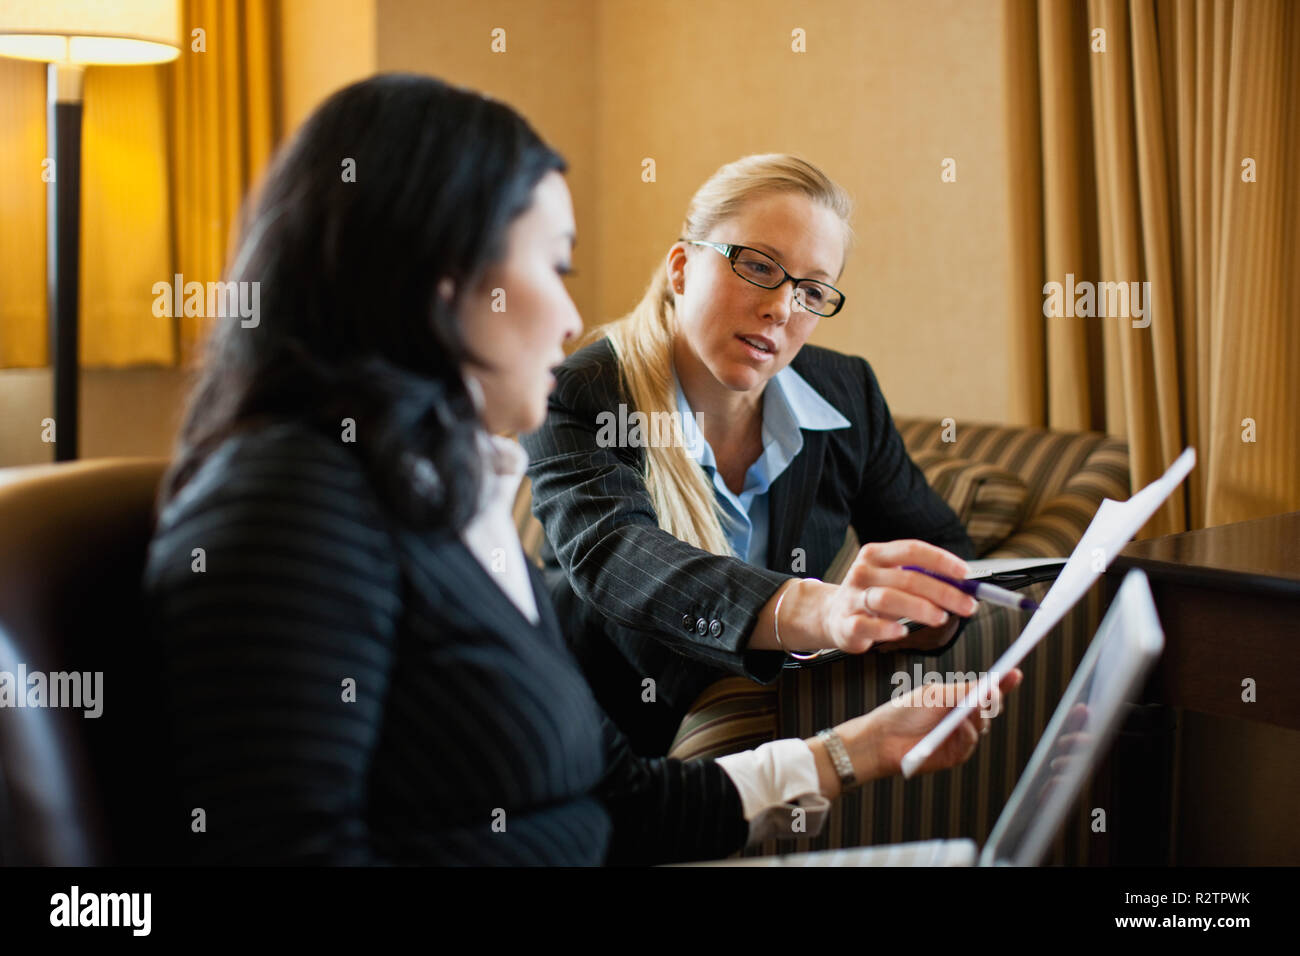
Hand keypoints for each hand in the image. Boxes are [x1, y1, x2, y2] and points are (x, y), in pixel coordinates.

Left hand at [809, 669, 1023, 797]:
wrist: (882, 738)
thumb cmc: (904, 712)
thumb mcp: (935, 695)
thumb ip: (963, 691)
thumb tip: (990, 685)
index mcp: (956, 699)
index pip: (984, 691)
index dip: (1002, 683)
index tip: (1015, 672)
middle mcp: (961, 717)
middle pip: (989, 708)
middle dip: (992, 699)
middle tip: (991, 692)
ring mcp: (959, 736)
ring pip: (983, 725)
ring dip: (978, 716)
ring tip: (969, 709)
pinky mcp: (955, 754)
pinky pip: (970, 742)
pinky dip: (967, 732)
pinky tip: (959, 726)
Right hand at [822, 540, 978, 653]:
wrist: (832, 615)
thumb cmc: (873, 595)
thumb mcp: (893, 578)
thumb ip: (923, 577)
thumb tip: (964, 584)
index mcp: (875, 554)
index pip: (912, 550)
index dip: (941, 561)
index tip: (965, 574)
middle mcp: (863, 572)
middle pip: (907, 577)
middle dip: (943, 592)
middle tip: (967, 605)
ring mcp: (852, 598)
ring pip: (888, 599)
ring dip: (920, 608)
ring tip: (941, 618)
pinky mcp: (846, 624)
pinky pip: (867, 625)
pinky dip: (887, 629)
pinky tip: (903, 632)